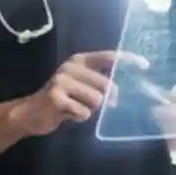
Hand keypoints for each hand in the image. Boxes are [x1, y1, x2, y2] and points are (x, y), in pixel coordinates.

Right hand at [11, 50, 148, 136]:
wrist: (31, 113)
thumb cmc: (61, 99)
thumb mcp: (80, 85)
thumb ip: (98, 83)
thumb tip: (122, 91)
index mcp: (79, 60)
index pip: (108, 56)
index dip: (128, 60)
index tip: (144, 65)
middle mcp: (71, 67)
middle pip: (106, 85)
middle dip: (108, 99)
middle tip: (96, 105)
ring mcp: (62, 80)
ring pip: (96, 100)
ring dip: (90, 109)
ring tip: (76, 108)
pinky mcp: (56, 97)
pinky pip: (83, 112)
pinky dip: (80, 117)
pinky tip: (68, 115)